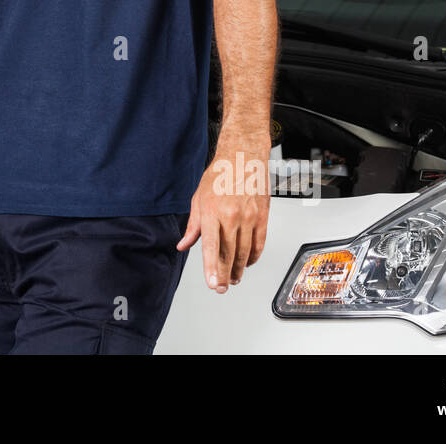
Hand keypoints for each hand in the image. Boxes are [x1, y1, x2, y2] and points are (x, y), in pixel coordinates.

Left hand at [177, 138, 270, 293]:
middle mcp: (231, 216)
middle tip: (221, 288)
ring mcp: (249, 217)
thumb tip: (183, 245)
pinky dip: (253, 257)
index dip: (212, 268)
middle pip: (229, 254)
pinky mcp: (262, 217)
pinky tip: (247, 263)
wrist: (243, 157)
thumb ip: (193, 226)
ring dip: (239, 269)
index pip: (211, 246)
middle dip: (225, 275)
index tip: (213, 283)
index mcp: (212, 212)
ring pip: (245, 252)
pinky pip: (259, 244)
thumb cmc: (220, 175)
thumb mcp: (198, 199)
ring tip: (234, 279)